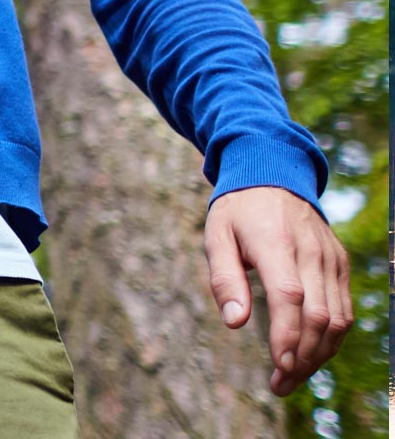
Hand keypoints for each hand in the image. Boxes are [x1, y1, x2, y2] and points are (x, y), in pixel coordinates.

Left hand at [203, 186, 349, 396]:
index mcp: (276, 244)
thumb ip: (223, 279)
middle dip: (302, 357)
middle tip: (280, 385)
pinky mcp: (339, 264)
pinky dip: (332, 337)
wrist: (274, 175)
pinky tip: (310, 355)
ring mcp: (331, 259)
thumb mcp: (216, 237)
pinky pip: (344, 308)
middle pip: (318, 315)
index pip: (289, 297)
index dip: (287, 336)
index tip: (278, 366)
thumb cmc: (237, 212)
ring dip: (319, 354)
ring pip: (337, 317)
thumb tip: (235, 323)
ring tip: (292, 378)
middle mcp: (311, 253)